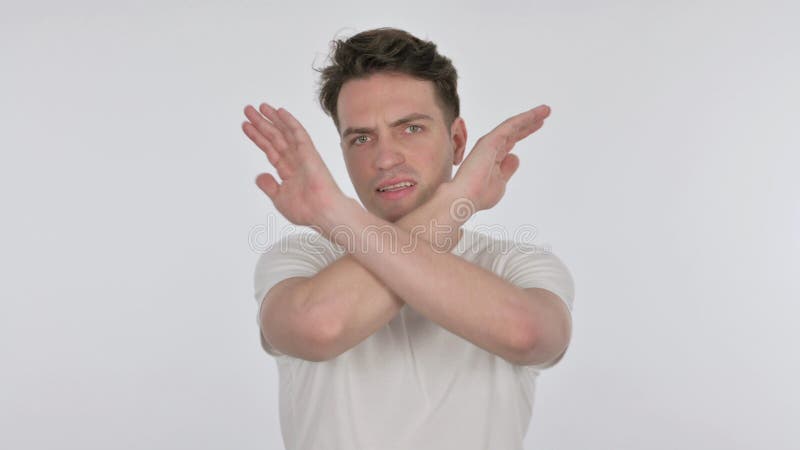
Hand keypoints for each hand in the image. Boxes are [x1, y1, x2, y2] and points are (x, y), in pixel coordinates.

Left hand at [242, 103, 346, 225]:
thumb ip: (269, 186)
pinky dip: (289, 122)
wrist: (323, 213)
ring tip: (259, 107)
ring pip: (284, 133)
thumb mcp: (279, 199)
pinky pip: (299, 134)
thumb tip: (259, 176)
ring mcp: (302, 156)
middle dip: (261, 124)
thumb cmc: (307, 211)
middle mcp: (294, 161)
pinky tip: (280, 112)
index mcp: (288, 172)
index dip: (258, 138)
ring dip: (272, 119)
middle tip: (248, 110)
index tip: (246, 126)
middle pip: (275, 138)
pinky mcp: (310, 153)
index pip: (270, 150)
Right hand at [451, 105, 550, 210]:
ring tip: (546, 110)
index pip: (512, 140)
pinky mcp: (490, 141)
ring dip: (530, 116)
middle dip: (530, 121)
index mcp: (493, 157)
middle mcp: (491, 147)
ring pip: (513, 125)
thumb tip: (515, 156)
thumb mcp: (500, 183)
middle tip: (545, 112)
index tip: (539, 124)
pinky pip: (510, 126)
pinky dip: (523, 119)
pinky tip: (535, 114)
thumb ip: (508, 169)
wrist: (464, 198)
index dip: (525, 131)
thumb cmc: (479, 195)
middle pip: (514, 130)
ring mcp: (490, 143)